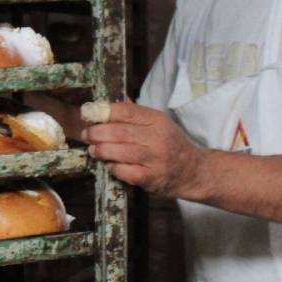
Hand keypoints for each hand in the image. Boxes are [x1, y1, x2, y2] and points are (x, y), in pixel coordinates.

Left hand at [81, 102, 204, 197]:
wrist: (193, 171)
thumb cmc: (171, 145)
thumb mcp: (159, 124)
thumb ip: (136, 114)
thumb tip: (110, 103)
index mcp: (157, 120)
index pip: (126, 111)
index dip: (103, 112)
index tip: (90, 114)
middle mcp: (158, 138)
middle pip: (119, 132)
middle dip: (97, 133)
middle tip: (87, 135)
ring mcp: (155, 159)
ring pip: (120, 152)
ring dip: (101, 151)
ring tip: (93, 150)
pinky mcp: (152, 178)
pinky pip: (125, 172)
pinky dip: (114, 168)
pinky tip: (111, 165)